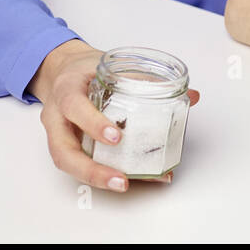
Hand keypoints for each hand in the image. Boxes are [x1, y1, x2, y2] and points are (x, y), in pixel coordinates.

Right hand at [28, 39, 200, 191]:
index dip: (93, 123)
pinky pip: (80, 163)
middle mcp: (57, 117)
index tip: (116, 136)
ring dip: (96, 178)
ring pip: (68, 164)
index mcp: (66, 91)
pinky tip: (130, 178)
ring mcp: (60, 134)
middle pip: (63, 152)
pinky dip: (103, 173)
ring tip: (124, 184)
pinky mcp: (67, 146)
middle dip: (92, 170)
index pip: (74, 107)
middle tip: (121, 178)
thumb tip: (192, 95)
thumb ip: (148, 80)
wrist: (63, 72)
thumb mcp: (111, 66)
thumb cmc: (86, 70)